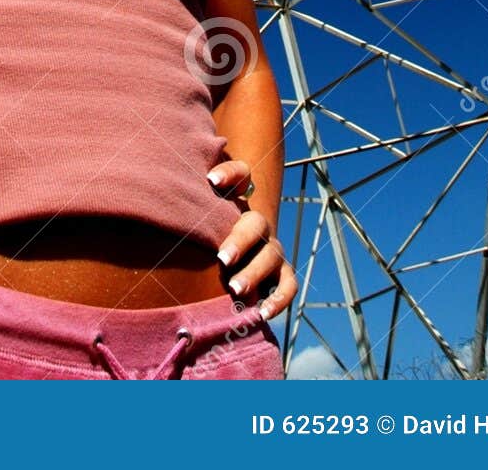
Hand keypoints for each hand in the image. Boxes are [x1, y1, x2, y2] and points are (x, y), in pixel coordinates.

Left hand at [208, 158, 297, 321]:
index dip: (229, 174)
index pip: (241, 175)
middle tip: (222, 258)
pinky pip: (288, 286)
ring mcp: (271, 249)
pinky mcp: (281, 275)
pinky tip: (261, 313)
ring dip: (255, 273)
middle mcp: (258, 224)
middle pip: (255, 224)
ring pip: (271, 256)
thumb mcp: (205, 210)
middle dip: (240, 241)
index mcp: (240, 200)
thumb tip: (201, 178)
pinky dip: (278, 300)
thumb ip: (200, 194)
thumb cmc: (213, 227)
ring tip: (236, 289)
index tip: (211, 180)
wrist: (238, 251)